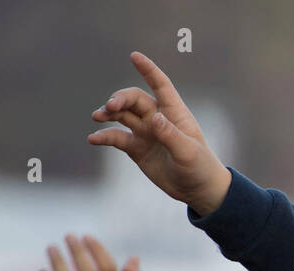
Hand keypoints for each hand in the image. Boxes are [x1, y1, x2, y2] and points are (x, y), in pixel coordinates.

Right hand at [89, 52, 231, 215]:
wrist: (197, 191)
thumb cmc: (200, 168)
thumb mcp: (188, 152)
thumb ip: (171, 135)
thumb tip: (153, 117)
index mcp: (175, 114)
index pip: (161, 86)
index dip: (148, 71)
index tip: (134, 56)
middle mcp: (157, 119)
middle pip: (134, 100)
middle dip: (120, 99)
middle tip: (110, 107)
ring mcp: (145, 132)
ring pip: (121, 115)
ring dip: (108, 113)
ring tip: (98, 116)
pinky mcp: (136, 148)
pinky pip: (116, 137)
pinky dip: (104, 136)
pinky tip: (93, 139)